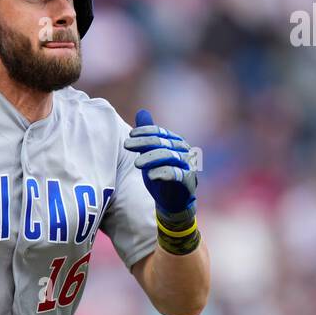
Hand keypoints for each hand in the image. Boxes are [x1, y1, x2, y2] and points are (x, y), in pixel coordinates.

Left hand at [123, 110, 199, 253]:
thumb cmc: (161, 174)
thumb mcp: (151, 152)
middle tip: (127, 145)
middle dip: (144, 142)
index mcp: (175, 142)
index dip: (145, 132)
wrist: (172, 202)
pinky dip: (164, 174)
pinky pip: (177, 175)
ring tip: (137, 163)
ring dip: (152, 158)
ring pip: (170, 157)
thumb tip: (142, 112)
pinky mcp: (188, 182)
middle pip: (164, 143)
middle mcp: (184, 152)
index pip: (160, 132)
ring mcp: (188, 167)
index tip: (129, 135)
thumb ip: (148, 134)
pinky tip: (151, 176)